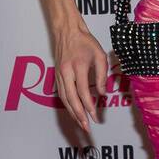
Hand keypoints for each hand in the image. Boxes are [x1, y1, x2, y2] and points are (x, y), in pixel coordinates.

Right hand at [53, 22, 108, 136]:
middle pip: (71, 99)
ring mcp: (59, 74)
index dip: (90, 107)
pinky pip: (61, 94)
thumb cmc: (85, 41)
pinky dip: (67, 105)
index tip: (96, 117)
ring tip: (80, 123)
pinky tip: (73, 111)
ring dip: (72, 112)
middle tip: (86, 127)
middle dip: (79, 115)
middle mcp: (66, 72)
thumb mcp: (100, 55)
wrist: (66, 30)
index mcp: (77, 67)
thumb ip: (102, 75)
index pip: (83, 92)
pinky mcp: (57, 75)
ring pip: (64, 98)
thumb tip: (102, 94)